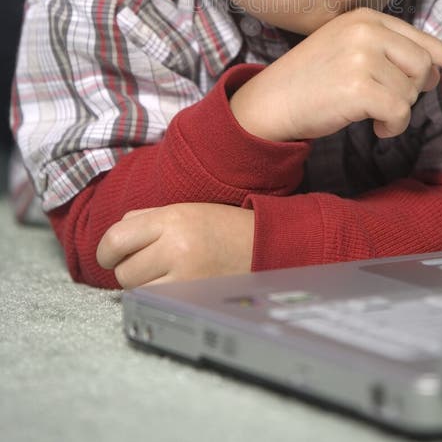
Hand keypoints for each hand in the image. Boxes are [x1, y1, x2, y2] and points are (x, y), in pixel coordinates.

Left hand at [96, 202, 254, 288]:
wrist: (262, 244)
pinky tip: (173, 287)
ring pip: (137, 292)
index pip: (115, 239)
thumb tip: (112, 239)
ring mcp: (185, 278)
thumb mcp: (183, 209)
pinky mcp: (193, 300)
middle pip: (123, 271)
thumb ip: (144, 219)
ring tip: (165, 274)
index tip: (111, 255)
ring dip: (143, 286)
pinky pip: (156, 304)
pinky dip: (157, 299)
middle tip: (148, 264)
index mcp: (172, 219)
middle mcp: (176, 248)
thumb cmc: (219, 226)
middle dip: (129, 269)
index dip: (106, 251)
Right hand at [230, 6, 441, 141]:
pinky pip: (400, 112)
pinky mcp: (359, 86)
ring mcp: (362, 57)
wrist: (271, 101)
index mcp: (366, 19)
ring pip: (411, 92)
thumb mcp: (347, 48)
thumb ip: (387, 50)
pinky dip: (391, 126)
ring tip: (367, 110)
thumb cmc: (310, 80)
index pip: (419, 38)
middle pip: (422, 66)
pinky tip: (373, 125)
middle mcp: (366, 31)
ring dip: (396, 111)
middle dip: (410, 90)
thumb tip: (436, 70)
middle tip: (384, 101)